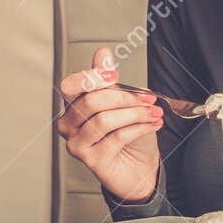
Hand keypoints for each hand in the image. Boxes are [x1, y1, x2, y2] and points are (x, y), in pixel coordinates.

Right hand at [55, 47, 163, 202]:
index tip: (114, 75)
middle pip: (90, 102)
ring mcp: (77, 144)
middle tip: (147, 98)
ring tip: (153, 113)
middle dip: (124, 97)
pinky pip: (116, 138)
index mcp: (73, 106)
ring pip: (104, 120)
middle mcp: (69, 126)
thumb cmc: (128, 136)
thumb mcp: (122, 101)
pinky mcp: (91, 160)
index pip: (70, 85)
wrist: (139, 168)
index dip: (91, 77)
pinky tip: (152, 126)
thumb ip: (108, 79)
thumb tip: (102, 53)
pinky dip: (139, 128)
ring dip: (135, 114)